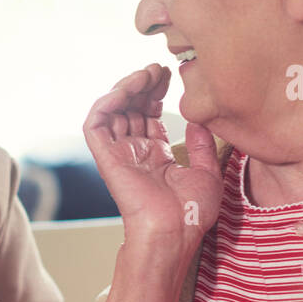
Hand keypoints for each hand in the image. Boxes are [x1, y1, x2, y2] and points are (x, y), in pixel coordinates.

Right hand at [83, 64, 221, 243]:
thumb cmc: (192, 213)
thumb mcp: (207, 172)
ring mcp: (119, 154)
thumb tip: (196, 120)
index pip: (148, 114)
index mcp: (155, 155)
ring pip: (111, 111)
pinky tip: (126, 89)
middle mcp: (134, 152)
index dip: (157, 92)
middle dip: (144, 84)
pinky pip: (95, 125)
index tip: (171, 75)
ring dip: (126, 88)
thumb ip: (201, 145)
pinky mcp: (106, 158)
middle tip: (160, 69)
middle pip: (131, 107)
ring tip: (147, 75)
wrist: (176, 231)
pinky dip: (105, 103)